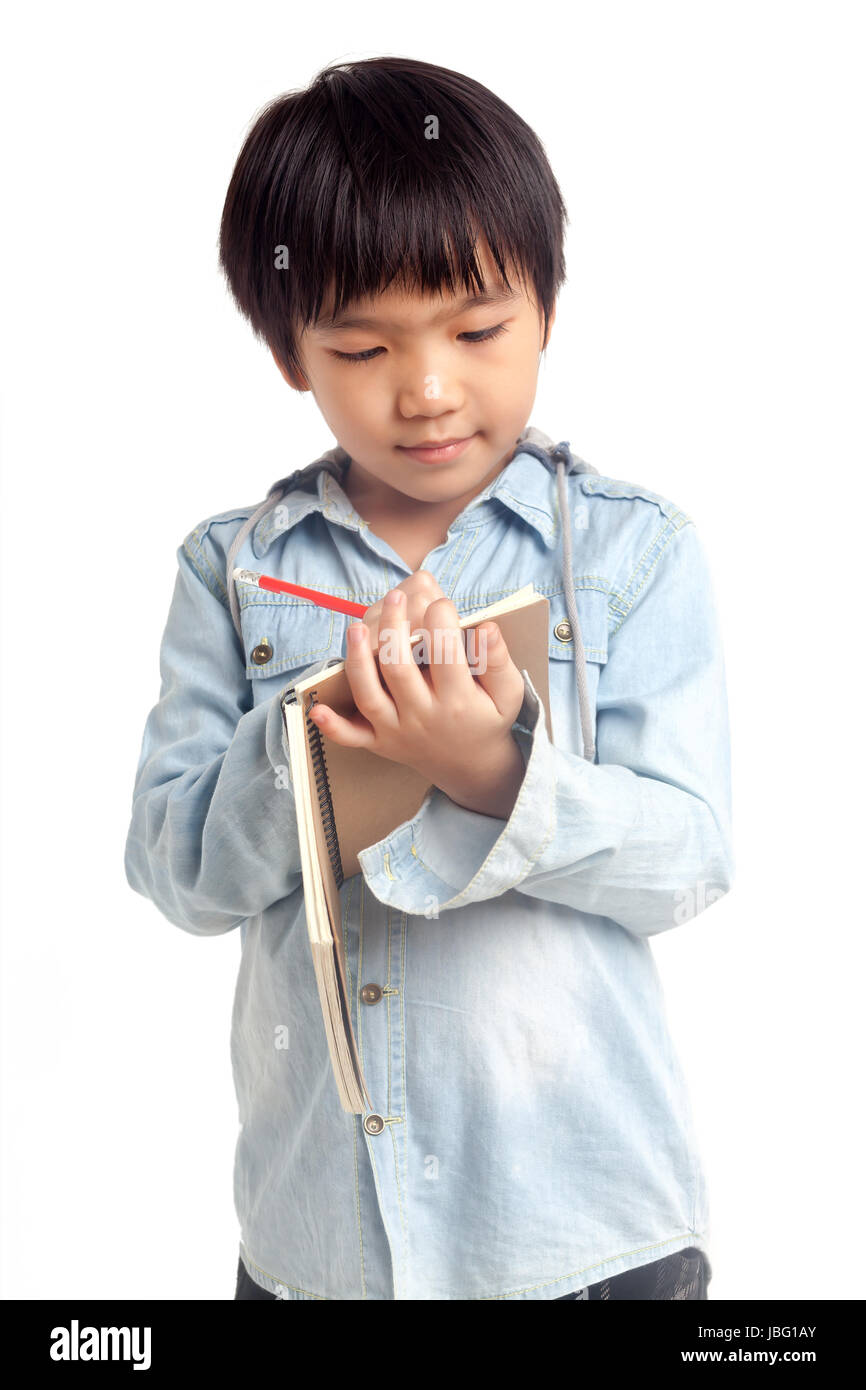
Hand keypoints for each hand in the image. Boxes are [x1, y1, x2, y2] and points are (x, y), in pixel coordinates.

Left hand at [308, 587, 527, 817]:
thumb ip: (498, 661)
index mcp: (458, 701)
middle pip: (398, 668)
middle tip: (397, 596)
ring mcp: (397, 731)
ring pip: (369, 696)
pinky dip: (332, 726)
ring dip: (358, 661)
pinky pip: (352, 737)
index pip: (445, 654)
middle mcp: (423, 717)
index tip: (441, 602)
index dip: (441, 620)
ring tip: (356, 627)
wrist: (471, 767)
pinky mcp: (380, 743)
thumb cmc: (488, 719)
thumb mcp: (508, 694)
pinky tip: (316, 708)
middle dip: (394, 628)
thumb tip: (486, 627)